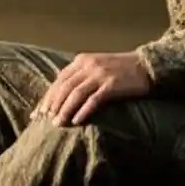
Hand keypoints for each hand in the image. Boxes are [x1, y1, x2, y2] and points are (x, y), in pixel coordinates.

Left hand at [32, 52, 151, 126]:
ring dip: (64, 110)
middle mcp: (89, 65)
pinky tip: (76, 121)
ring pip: (76, 94)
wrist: (146, 66)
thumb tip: (61, 98)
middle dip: (52, 105)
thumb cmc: (120, 70)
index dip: (47, 97)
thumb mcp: (96, 67)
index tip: (38, 113)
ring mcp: (100, 74)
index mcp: (82, 60)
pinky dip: (83, 111)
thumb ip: (80, 77)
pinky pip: (94, 99)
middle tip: (44, 120)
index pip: (59, 80)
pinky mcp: (112, 85)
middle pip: (64, 87)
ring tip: (57, 124)